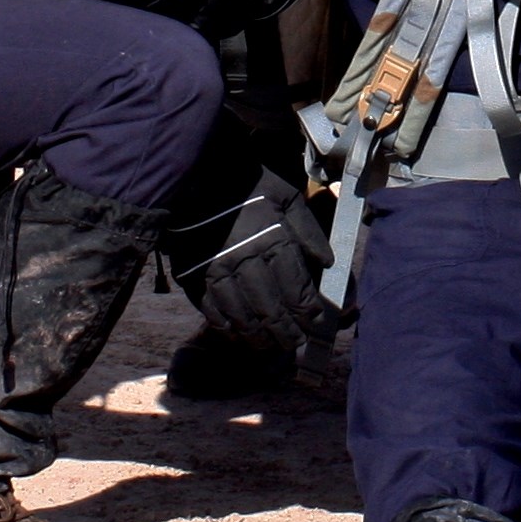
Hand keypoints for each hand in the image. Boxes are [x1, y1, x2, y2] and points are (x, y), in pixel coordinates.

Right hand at [174, 169, 337, 344]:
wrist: (196, 176)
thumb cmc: (248, 187)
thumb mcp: (287, 198)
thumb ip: (309, 232)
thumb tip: (328, 264)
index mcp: (273, 242)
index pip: (297, 291)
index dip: (310, 314)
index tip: (317, 324)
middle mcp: (245, 262)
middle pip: (272, 312)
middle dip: (288, 334)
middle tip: (296, 344)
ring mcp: (216, 272)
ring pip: (242, 319)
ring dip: (259, 338)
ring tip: (269, 345)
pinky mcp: (192, 277)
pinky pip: (212, 313)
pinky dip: (227, 329)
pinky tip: (238, 334)